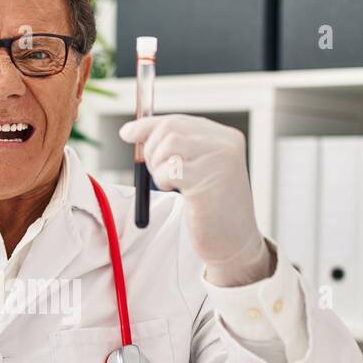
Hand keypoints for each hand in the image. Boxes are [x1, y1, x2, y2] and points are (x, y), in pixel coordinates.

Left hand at [119, 114, 271, 285]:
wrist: (235, 241)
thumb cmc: (212, 208)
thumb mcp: (197, 169)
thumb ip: (176, 148)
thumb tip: (131, 131)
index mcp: (225, 137)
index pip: (178, 120)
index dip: (148, 126)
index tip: (128, 134)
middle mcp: (225, 143)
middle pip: (169, 128)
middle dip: (152, 151)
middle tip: (158, 174)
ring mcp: (219, 159)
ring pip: (168, 146)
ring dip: (158, 167)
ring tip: (171, 184)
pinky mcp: (207, 179)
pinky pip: (169, 169)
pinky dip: (163, 180)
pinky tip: (178, 192)